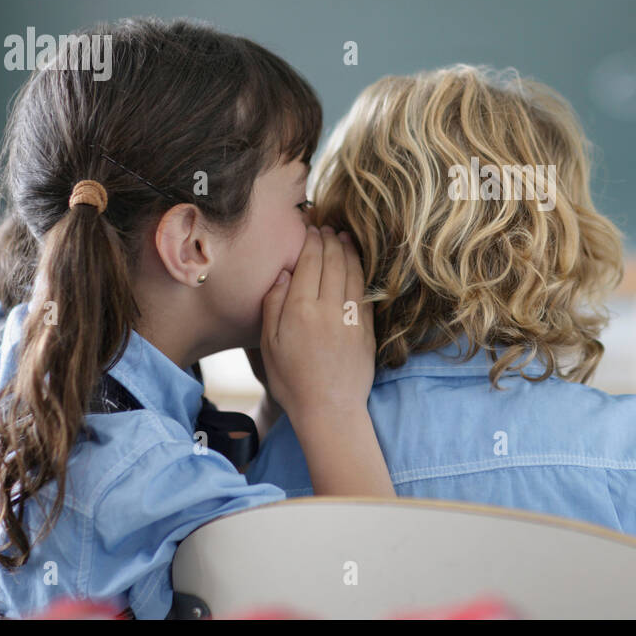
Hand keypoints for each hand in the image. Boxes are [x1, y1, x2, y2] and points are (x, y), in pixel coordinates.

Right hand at [259, 225, 375, 427]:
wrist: (329, 409)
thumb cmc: (292, 380)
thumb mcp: (269, 344)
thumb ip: (274, 304)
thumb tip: (283, 273)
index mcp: (299, 310)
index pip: (309, 262)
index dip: (311, 242)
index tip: (311, 229)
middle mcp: (327, 308)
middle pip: (332, 262)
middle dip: (330, 240)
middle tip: (327, 227)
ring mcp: (350, 317)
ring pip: (351, 272)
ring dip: (347, 250)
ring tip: (343, 236)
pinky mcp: (367, 327)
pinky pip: (364, 290)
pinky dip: (361, 270)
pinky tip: (357, 262)